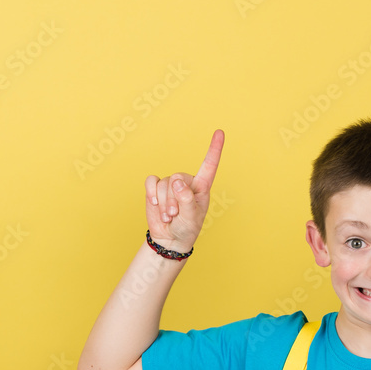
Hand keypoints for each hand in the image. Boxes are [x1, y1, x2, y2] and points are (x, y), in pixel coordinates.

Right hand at [144, 130, 224, 251]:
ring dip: (164, 203)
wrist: (170, 238)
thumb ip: (186, 199)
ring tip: (169, 215)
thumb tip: (177, 182)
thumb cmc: (186, 227)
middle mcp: (186, 182)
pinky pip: (151, 182)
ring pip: (164, 184)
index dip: (214, 148)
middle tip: (175, 214)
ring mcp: (170, 184)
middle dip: (173, 199)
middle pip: (177, 178)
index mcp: (201, 186)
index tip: (220, 132)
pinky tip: (155, 204)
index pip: (209, 165)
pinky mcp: (156, 187)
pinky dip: (151, 194)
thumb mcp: (191, 217)